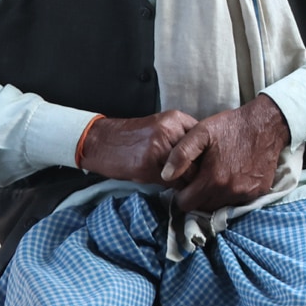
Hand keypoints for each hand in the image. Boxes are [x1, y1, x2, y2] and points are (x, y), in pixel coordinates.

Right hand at [76, 109, 200, 182]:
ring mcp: (158, 147)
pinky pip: (171, 182)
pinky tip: (164, 182)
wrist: (100, 141)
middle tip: (193, 177)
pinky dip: (171, 186)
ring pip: (188, 172)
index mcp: (176, 119)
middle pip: (200, 157)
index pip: (205, 141)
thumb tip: (205, 156)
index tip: (202, 165)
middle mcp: (170, 130)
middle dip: (197, 170)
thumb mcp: (161, 127)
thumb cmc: (132, 138)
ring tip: (178, 181)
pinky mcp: (147, 165)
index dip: (204, 156)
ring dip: (185, 180)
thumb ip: (182, 136)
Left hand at [159, 97, 291, 214]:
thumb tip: (165, 175)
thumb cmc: (231, 126)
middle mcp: (230, 191)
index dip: (182, 194)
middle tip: (202, 178)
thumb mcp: (201, 132)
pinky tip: (233, 177)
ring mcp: (247, 193)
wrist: (267, 123)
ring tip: (217, 176)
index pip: (186, 204)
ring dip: (215, 196)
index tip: (188, 181)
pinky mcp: (259, 191)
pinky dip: (232, 194)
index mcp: (213, 179)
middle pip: (203, 207)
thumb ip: (180, 154)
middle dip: (198, 196)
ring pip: (220, 206)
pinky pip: (238, 201)